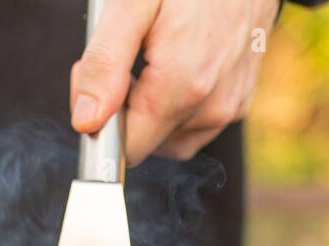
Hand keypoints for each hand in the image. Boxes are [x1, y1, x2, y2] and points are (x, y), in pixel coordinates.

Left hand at [70, 0, 279, 165]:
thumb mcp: (133, 5)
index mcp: (183, 86)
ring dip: (151, 112)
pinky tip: (176, 66)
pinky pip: (197, 126)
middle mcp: (211, 106)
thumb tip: (88, 119)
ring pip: (171, 139)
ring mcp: (230, 107)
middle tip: (124, 58)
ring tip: (152, 59)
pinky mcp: (241, 101)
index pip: (126, 148)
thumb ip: (105, 64)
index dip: (101, 120)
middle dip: (124, 111)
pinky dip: (177, 107)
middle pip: (147, 144)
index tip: (97, 80)